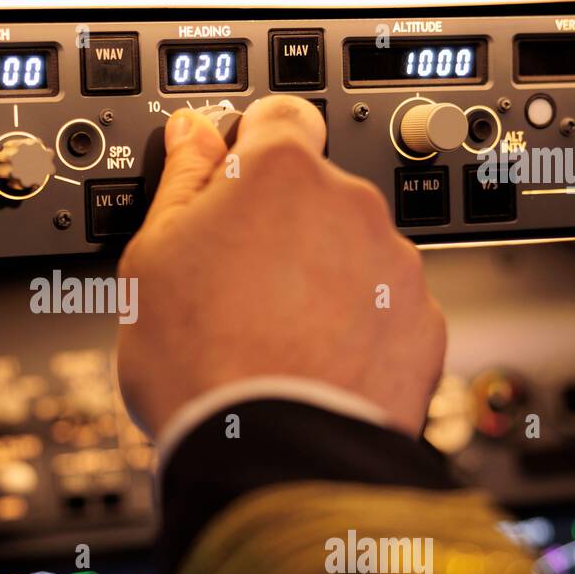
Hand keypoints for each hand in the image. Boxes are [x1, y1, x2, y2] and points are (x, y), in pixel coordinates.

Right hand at [117, 96, 446, 438]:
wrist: (268, 458)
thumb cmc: (200, 360)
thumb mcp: (152, 257)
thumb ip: (181, 182)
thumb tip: (191, 134)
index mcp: (280, 173)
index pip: (279, 116)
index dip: (252, 144)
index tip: (235, 180)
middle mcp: (351, 205)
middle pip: (316, 194)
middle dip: (282, 226)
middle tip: (236, 284)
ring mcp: (394, 266)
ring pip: (353, 253)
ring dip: (321, 278)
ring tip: (271, 335)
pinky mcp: (422, 325)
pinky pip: (385, 310)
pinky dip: (357, 327)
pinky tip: (311, 361)